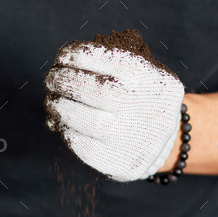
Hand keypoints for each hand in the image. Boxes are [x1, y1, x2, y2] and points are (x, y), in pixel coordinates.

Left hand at [45, 39, 184, 180]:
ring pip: (85, 121)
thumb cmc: (142, 100)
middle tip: (52, 77)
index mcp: (153, 81)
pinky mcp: (118, 162)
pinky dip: (65, 130)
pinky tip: (61, 122)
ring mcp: (132, 138)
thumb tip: (64, 65)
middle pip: (96, 91)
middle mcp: (145, 110)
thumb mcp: (144, 76)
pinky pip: (82, 145)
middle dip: (65, 80)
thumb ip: (113, 66)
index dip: (80, 55)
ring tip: (52, 100)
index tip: (64, 56)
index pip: (113, 61)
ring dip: (58, 106)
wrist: (166, 143)